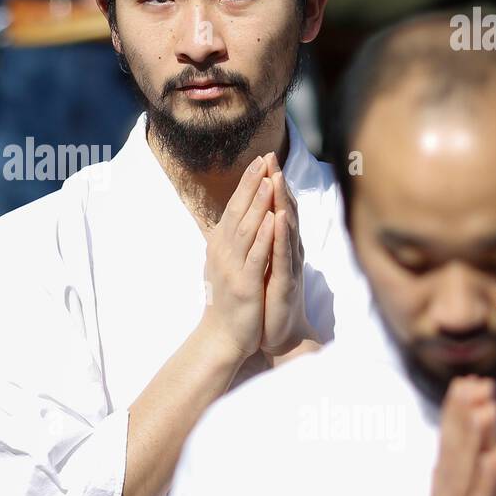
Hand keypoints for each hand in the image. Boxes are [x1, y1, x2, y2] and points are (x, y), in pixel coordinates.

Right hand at [197, 154, 278, 365]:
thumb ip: (234, 240)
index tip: (259, 160)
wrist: (223, 335)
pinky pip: (256, 256)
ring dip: (258, 204)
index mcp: (221, 244)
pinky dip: (265, 237)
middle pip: (239, 211)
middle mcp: (223, 251)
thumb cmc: (228, 299)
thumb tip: (240, 218)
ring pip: (247, 229)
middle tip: (264, 159)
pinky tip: (274, 220)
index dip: (247, 184)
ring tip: (269, 180)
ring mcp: (232, 267)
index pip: (235, 207)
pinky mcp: (244, 284)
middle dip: (253, 184)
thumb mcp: (228, 264)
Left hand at [259, 158, 314, 364]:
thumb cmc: (270, 297)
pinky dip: (282, 235)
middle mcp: (289, 250)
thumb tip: (258, 217)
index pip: (277, 208)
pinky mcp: (287, 282)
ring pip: (287, 228)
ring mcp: (290, 265)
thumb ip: (264, 240)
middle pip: (285, 210)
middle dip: (279, 184)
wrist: (279, 333)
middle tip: (272, 157)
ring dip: (283, 202)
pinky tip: (280, 218)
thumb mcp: (264, 262)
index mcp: (281, 245)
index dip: (272, 183)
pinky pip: (284, 255)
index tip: (263, 158)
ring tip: (278, 178)